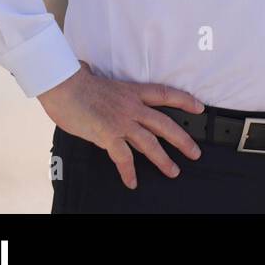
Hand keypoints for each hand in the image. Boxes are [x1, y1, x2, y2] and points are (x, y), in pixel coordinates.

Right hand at [37, 61, 203, 189]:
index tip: (199, 107)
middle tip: (195, 152)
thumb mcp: (106, 83)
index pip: (166, 94)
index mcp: (133, 92)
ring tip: (173, 171)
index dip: (185, 100)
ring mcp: (122, 121)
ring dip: (163, 160)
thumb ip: (114, 92)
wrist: (64, 85)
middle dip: (183, 139)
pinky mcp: (108, 135)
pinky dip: (129, 171)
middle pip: (165, 124)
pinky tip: (132, 182)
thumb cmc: (79, 83)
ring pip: (150, 143)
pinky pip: (123, 157)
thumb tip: (107, 89)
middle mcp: (132, 106)